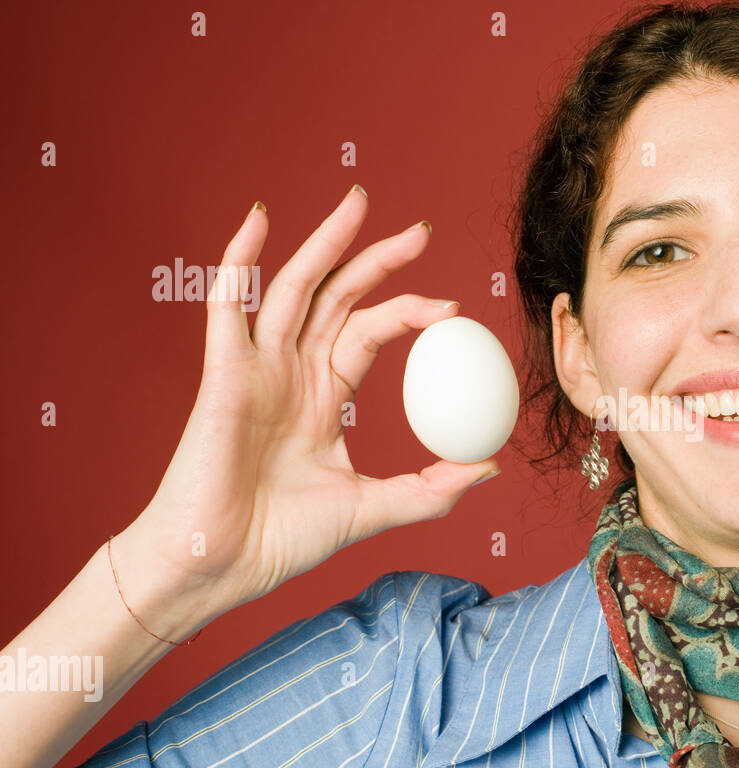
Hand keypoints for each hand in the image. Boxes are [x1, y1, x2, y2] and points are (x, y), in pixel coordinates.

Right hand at [123, 186, 499, 612]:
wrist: (220, 565)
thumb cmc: (282, 540)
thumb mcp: (373, 508)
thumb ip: (430, 489)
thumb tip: (488, 468)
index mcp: (321, 397)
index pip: (369, 333)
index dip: (409, 312)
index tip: (454, 308)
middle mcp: (289, 373)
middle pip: (337, 297)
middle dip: (377, 259)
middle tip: (420, 230)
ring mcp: (255, 369)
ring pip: (292, 288)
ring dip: (324, 243)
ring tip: (358, 202)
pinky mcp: (222, 372)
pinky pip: (228, 303)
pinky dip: (240, 258)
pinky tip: (259, 217)